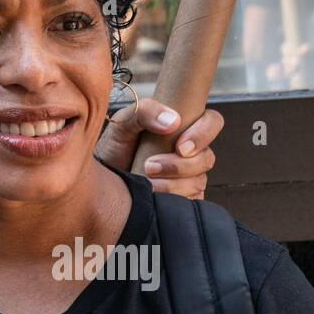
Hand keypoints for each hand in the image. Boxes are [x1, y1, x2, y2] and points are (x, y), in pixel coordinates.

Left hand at [94, 98, 222, 199]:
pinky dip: (173, 199)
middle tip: (150, 166)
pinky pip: (192, 201)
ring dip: (171, 184)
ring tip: (146, 180)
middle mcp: (190, 152)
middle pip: (206, 157)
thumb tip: (172, 120)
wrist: (102, 179)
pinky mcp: (185, 198)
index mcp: (182, 127)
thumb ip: (144, 111)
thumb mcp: (123, 123)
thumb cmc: (114, 148)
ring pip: (198, 181)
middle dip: (179, 166)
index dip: (203, 134)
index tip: (180, 147)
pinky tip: (154, 195)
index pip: (211, 122)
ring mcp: (189, 176)